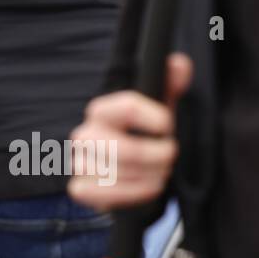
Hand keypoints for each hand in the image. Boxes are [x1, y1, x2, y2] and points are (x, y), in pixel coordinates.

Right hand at [67, 53, 191, 210]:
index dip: (155, 118)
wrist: (124, 171)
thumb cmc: (142, 136)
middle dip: (156, 157)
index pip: (126, 107)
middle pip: (125, 149)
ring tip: (160, 173)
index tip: (169, 126)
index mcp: (101, 111)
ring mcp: (79, 162)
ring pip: (119, 174)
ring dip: (149, 177)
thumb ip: (169, 84)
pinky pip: (104, 194)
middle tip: (170, 156)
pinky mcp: (80, 188)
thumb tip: (178, 63)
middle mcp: (84, 134)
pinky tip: (145, 187)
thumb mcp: (157, 108)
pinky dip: (132, 193)